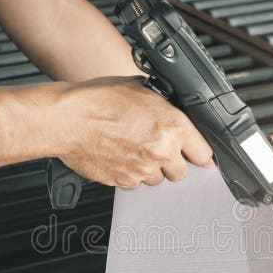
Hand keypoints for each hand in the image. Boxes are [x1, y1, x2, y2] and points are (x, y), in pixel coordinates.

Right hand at [54, 75, 212, 187]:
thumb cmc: (99, 100)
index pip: (203, 154)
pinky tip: (121, 156)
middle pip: (182, 172)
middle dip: (173, 162)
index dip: (197, 152)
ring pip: (158, 180)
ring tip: (134, 149)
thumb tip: (175, 113)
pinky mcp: (124, 182)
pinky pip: (136, 183)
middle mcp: (161, 151)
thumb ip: (165, 106)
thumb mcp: (142, 89)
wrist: (68, 119)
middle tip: (158, 149)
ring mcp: (143, 170)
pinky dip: (132, 174)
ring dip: (151, 169)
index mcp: (173, 126)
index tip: (194, 154)